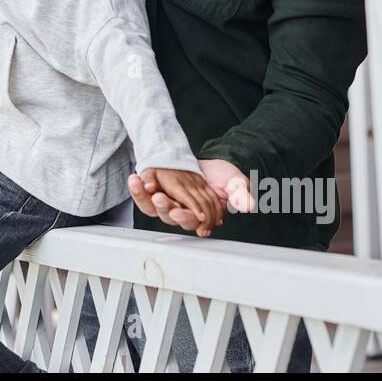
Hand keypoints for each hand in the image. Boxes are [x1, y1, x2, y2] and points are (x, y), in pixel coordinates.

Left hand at [129, 158, 252, 236]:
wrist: (216, 162)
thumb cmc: (228, 178)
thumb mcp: (237, 184)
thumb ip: (241, 194)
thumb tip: (247, 205)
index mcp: (199, 212)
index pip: (190, 219)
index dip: (184, 217)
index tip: (178, 211)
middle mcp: (183, 209)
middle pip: (169, 215)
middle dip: (163, 207)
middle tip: (159, 197)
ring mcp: (171, 199)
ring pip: (154, 206)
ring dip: (144, 197)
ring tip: (140, 183)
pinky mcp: (161, 188)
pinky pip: (146, 191)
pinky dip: (138, 187)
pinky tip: (133, 178)